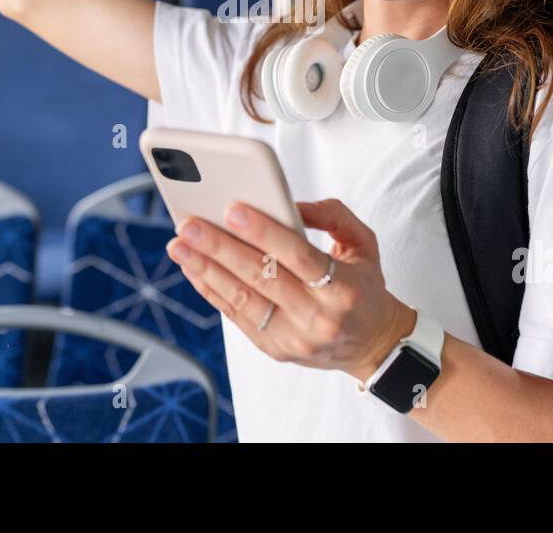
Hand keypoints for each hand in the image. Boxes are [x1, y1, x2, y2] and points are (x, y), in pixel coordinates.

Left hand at [166, 198, 416, 382]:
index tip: (233, 209)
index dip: (265, 232)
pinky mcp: (275, 349)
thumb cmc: (363, 286)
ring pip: (242, 300)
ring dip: (206, 269)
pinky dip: (211, 291)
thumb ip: (331, 215)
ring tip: (180, 245)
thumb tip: (288, 203)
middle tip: (189, 224)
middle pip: (262, 277)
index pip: (299, 256)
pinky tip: (193, 268)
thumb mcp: (364, 243)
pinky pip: (236, 317)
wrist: (372, 345)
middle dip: (220, 248)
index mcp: (344, 288)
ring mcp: (294, 338)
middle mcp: (318, 317)